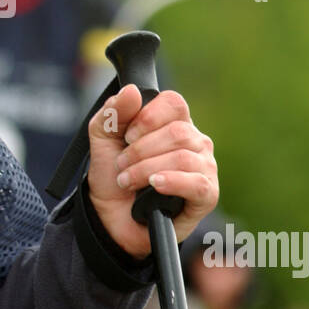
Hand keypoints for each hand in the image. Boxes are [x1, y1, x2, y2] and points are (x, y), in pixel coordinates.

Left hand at [85, 84, 218, 260]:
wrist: (110, 217)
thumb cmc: (113, 176)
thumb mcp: (102, 139)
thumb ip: (112, 112)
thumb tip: (132, 91)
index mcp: (174, 123)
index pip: (174, 103)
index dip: (147, 117)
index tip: (127, 135)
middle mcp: (195, 142)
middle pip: (177, 132)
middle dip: (140, 150)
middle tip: (122, 165)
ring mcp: (204, 168)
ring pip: (183, 157)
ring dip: (146, 169)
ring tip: (128, 181)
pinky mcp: (206, 196)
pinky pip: (197, 183)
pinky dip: (173, 182)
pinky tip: (155, 184)